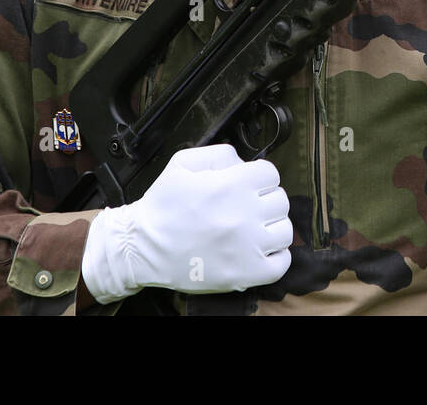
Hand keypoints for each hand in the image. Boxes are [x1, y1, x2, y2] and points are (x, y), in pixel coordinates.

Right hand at [80, 144, 292, 302]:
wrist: (142, 247)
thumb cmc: (161, 207)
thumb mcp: (183, 163)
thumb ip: (220, 154)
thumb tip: (245, 162)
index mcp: (231, 185)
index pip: (270, 173)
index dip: (258, 177)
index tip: (248, 186)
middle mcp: (244, 214)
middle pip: (280, 200)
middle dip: (264, 200)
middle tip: (245, 208)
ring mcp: (248, 246)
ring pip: (284, 230)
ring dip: (271, 227)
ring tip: (251, 230)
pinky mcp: (247, 273)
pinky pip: (282, 262)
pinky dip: (275, 256)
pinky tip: (258, 250)